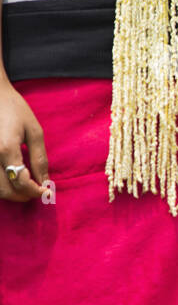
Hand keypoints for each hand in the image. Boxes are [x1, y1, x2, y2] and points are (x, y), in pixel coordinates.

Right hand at [0, 79, 48, 201]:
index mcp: (6, 149)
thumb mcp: (34, 131)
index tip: (46, 192)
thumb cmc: (14, 109)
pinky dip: (1, 184)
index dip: (35, 191)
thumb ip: (39, 158)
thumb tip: (45, 181)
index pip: (22, 182)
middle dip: (22, 196)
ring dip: (10, 193)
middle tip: (37, 192)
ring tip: (25, 188)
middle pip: (5, 190)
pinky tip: (11, 178)